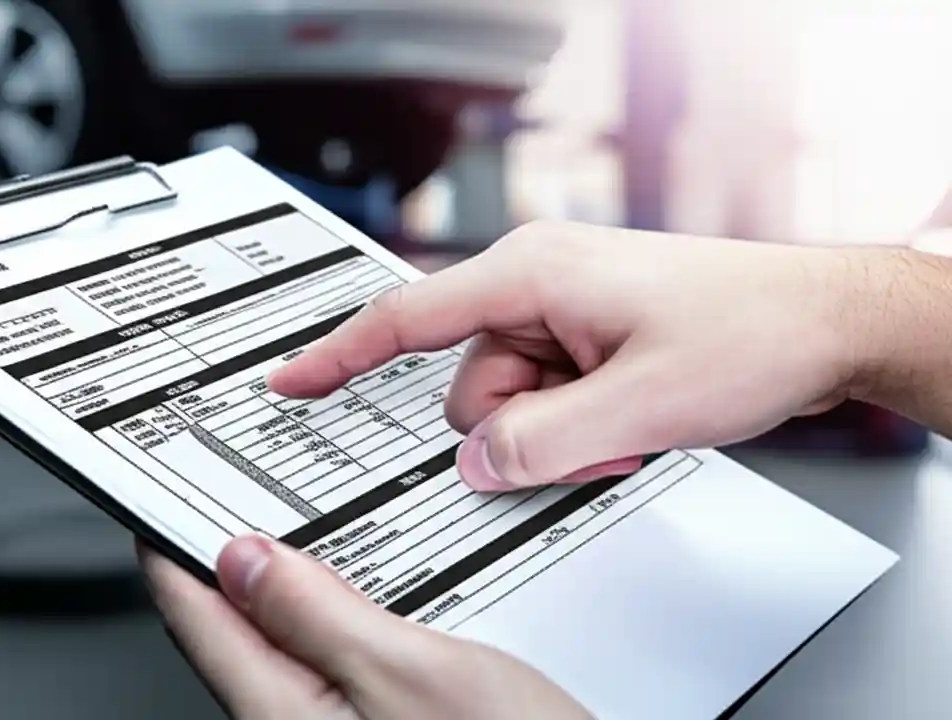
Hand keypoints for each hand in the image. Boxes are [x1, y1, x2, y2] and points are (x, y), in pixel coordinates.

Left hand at [139, 536, 589, 719]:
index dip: (170, 549)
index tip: (153, 495)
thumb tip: (244, 561)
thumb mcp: (409, 671)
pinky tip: (358, 599)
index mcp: (281, 718)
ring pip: (284, 651)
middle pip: (235, 635)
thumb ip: (317, 616)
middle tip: (225, 498)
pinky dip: (334, 623)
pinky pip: (328, 671)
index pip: (196, 619)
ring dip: (288, 590)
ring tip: (289, 536)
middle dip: (230, 563)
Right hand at [269, 221, 873, 490]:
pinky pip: (546, 400)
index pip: (407, 319)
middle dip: (520, 430)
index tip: (289, 380)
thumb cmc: (752, 330)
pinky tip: (633, 417)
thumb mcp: (640, 405)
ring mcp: (562, 313)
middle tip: (597, 431)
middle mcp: (538, 286)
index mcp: (531, 275)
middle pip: (468, 388)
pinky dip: (580, 425)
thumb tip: (477, 465)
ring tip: (631, 421)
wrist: (826, 323)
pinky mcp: (585, 339)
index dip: (338, 356)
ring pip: (509, 404)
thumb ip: (541, 444)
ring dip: (559, 433)